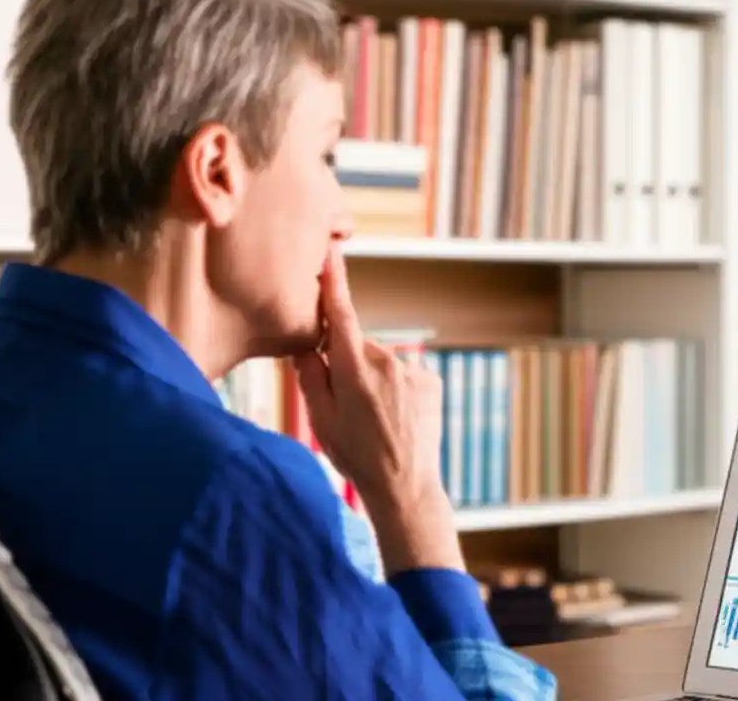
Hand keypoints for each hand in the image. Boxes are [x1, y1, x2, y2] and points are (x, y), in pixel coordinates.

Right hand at [293, 245, 462, 573]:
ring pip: (381, 362)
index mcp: (354, 368)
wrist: (406, 486)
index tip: (331, 251)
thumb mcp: (320, 418)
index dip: (333, 282)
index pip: (340, 314)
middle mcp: (387, 360)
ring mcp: (413, 369)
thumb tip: (307, 343)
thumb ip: (310, 374)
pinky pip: (404, 374)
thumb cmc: (356, 456)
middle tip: (347, 406)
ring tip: (375, 420)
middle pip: (358, 347)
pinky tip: (396, 418)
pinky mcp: (431, 380)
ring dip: (373, 379)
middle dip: (348, 363)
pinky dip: (396, 388)